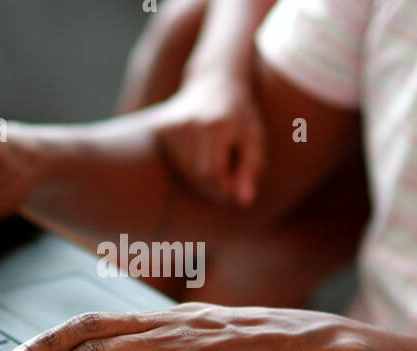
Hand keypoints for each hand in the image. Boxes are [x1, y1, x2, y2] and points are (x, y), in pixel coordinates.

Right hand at [157, 75, 265, 206]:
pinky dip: (186, 166)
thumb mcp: (254, 140)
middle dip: (212, 186)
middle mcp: (191, 123)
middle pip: (196, 174)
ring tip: (213, 161)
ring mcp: (173, 125)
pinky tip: (198, 152)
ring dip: (199, 177)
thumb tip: (243, 201)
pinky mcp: (161, 128)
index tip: (234, 191)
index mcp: (217, 126)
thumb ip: (250, 170)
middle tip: (225, 182)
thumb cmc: (241, 117)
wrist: (216, 83)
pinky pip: (173, 162)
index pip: (213, 173)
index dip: (224, 189)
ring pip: (183, 171)